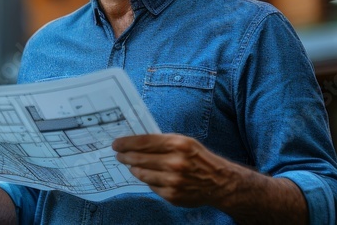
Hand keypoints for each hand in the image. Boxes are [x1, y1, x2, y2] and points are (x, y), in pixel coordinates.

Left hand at [113, 134, 239, 207]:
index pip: (143, 142)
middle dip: (125, 156)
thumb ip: (161, 141)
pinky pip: (151, 186)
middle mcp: (175, 163)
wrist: (219, 182)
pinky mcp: (172, 195)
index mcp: (178, 144)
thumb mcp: (184, 142)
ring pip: (141, 174)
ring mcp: (173, 181)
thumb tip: (134, 141)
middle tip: (119, 155)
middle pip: (138, 158)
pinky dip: (148, 180)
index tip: (116, 144)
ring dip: (134, 169)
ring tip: (132, 165)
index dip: (126, 143)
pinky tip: (150, 176)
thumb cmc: (198, 158)